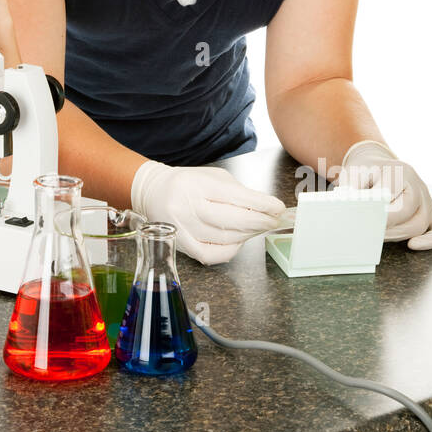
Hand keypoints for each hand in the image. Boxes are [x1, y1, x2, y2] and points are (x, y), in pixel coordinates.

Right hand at [131, 160, 287, 264]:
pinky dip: (230, 251)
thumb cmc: (188, 183)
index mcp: (197, 185)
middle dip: (259, 222)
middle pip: (232, 220)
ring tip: (258, 228)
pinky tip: (238, 242)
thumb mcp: (212, 177)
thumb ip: (238, 191)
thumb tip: (266, 208)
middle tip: (274, 220)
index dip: (261, 205)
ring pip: (224, 238)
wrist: (153, 192)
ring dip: (248, 235)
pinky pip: (211, 255)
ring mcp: (183, 228)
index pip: (236, 197)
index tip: (278, 208)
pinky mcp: (181, 245)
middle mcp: (187, 206)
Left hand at [336, 139, 431, 250]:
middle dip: (387, 226)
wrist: (376, 168)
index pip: (391, 194)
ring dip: (398, 235)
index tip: (362, 220)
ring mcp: (428, 200)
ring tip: (379, 237)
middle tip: (368, 232)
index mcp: (400, 171)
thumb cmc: (364, 173)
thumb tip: (351, 208)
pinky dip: (431, 241)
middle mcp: (418, 185)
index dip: (376, 211)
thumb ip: (352, 188)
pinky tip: (413, 245)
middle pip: (408, 212)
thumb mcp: (353, 173)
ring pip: (420, 224)